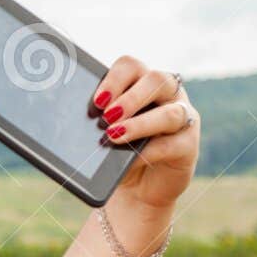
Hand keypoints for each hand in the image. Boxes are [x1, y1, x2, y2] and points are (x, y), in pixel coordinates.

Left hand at [93, 56, 199, 208]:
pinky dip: (149, 151)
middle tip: (107, 117)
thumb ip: (94, 124)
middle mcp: (166, 96)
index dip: (115, 79)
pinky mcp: (188, 146)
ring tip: (115, 135)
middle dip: (130, 98)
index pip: (132, 67)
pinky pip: (172, 144)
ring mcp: (182, 119)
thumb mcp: (103, 136)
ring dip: (140, 124)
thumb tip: (69, 124)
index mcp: (141, 85)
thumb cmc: (117, 154)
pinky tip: (132, 159)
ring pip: (170, 112)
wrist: (137, 189)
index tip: (97, 101)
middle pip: (156, 80)